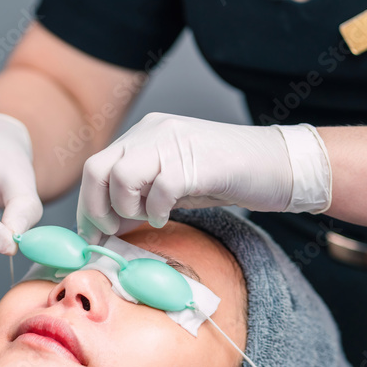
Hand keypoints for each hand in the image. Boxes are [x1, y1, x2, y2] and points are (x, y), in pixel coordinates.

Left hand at [75, 112, 331, 241]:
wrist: (279, 165)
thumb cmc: (226, 177)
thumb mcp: (172, 184)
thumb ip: (139, 196)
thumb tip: (104, 226)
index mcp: (144, 134)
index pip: (95, 167)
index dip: (87, 205)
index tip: (92, 235)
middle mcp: (153, 131)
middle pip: (98, 169)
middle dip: (98, 209)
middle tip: (114, 232)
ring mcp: (174, 142)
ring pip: (122, 177)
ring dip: (128, 208)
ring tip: (149, 218)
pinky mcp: (196, 161)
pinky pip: (159, 188)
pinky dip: (156, 210)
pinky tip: (166, 217)